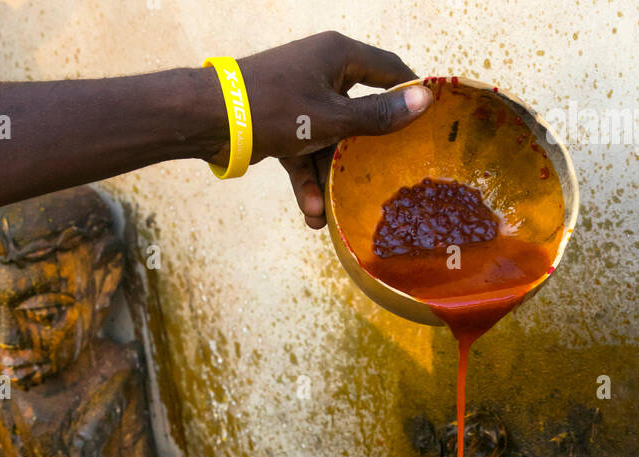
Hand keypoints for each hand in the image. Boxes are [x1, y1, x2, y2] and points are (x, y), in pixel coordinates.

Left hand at [235, 32, 432, 228]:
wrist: (209, 119)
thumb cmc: (273, 108)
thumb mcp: (332, 118)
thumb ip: (378, 115)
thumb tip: (425, 100)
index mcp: (339, 57)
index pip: (389, 69)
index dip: (410, 94)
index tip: (429, 124)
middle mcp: (322, 74)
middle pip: (358, 116)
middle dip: (362, 158)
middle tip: (383, 184)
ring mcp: (301, 101)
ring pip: (328, 143)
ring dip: (328, 181)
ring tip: (328, 216)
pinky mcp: (282, 125)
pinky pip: (304, 154)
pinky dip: (306, 181)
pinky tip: (309, 214)